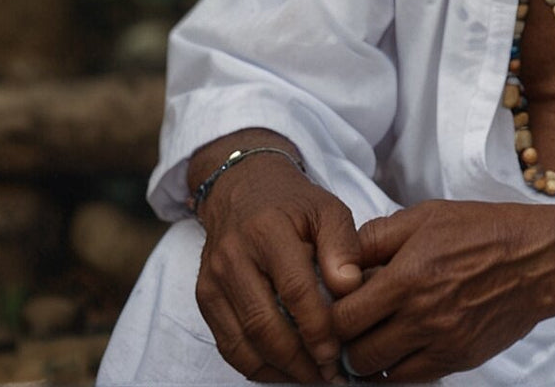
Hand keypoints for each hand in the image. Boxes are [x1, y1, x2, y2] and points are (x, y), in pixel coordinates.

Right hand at [195, 152, 362, 382]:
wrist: (242, 188)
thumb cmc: (293, 204)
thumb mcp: (327, 209)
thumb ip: (343, 245)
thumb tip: (350, 289)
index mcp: (267, 230)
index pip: (294, 289)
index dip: (318, 327)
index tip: (338, 352)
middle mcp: (233, 255)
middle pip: (264, 324)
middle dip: (300, 360)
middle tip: (329, 375)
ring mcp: (213, 279)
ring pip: (243, 343)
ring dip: (279, 370)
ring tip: (312, 377)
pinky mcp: (204, 297)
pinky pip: (228, 346)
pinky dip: (257, 366)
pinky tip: (285, 369)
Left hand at [331, 201, 554, 381]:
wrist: (536, 261)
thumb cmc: (481, 231)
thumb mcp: (425, 216)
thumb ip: (377, 236)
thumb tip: (343, 259)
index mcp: (406, 277)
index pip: (343, 317)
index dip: (331, 313)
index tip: (333, 303)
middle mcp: (420, 317)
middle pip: (356, 353)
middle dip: (343, 342)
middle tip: (346, 326)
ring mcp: (440, 344)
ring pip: (379, 373)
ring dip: (367, 359)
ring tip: (369, 337)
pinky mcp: (458, 360)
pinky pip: (410, 379)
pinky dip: (395, 369)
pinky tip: (396, 347)